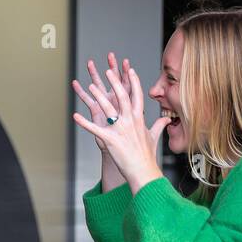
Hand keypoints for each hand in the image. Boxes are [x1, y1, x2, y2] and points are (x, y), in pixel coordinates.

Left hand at [73, 64, 168, 193]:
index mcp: (139, 119)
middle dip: (115, 82)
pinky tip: (75, 116)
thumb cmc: (147, 155)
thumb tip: (166, 120)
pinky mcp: (110, 140)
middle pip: (123, 96)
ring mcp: (120, 130)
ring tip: (91, 86)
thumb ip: (158, 125)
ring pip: (108, 109)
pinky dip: (84, 123)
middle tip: (108, 70)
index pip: (137, 96)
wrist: (143, 171)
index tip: (130, 69)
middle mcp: (131, 121)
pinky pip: (95, 129)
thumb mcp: (153, 137)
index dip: (133, 81)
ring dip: (98, 97)